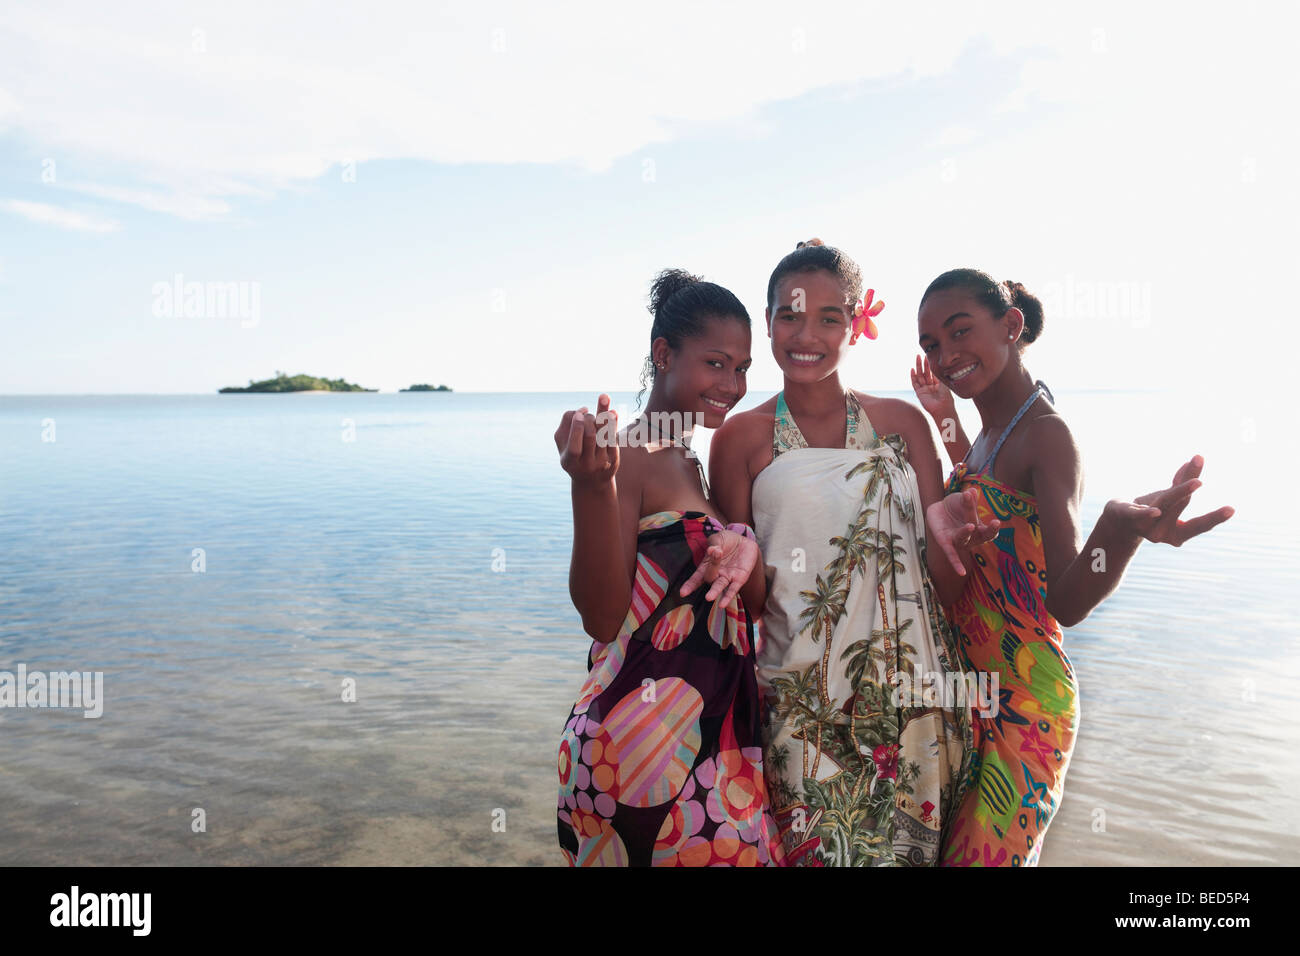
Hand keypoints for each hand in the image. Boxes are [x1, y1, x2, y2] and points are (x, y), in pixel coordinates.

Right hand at [555, 394, 618, 486]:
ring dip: (603, 416)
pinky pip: (614, 438)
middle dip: (588, 419)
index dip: (576, 428)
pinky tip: (613, 412)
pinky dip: (613, 423)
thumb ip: (566, 426)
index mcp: (569, 461)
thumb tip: (582, 410)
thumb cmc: (574, 456)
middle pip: (590, 436)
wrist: (591, 482)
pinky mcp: (613, 459)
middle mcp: (586, 464)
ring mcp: (602, 463)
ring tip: (604, 396)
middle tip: (587, 414)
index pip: (574, 446)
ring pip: (604, 436)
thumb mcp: (563, 445)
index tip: (579, 412)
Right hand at [679, 529, 758, 604]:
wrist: (744, 541)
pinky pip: (733, 589)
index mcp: (707, 566)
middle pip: (709, 578)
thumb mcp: (718, 539)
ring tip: (709, 597)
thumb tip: (712, 550)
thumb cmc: (727, 541)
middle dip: (707, 576)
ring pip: (719, 586)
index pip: (696, 577)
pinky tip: (723, 604)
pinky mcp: (739, 579)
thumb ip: (714, 543)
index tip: (682, 593)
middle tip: (708, 573)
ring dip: (714, 592)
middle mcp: (716, 574)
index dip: (690, 585)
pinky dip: (728, 596)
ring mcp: (727, 578)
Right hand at [910, 355, 955, 420]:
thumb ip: (941, 375)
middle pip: (925, 373)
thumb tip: (940, 365)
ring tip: (917, 358)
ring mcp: (924, 389)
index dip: (930, 365)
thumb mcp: (945, 383)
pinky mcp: (919, 393)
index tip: (929, 356)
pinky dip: (913, 377)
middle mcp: (930, 386)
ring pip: (920, 376)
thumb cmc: (947, 398)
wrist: (943, 408)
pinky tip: (912, 369)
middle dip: (923, 364)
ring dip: (918, 367)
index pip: (932, 373)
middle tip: (921, 355)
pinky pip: (914, 384)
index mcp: (938, 384)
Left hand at [926, 487, 1000, 575]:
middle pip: (981, 536)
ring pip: (964, 539)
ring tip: (970, 525)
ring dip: (967, 533)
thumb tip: (972, 491)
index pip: (990, 532)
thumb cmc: (957, 506)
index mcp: (980, 528)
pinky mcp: (945, 542)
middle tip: (995, 522)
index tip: (997, 521)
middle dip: (988, 530)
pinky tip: (961, 572)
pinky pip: (951, 554)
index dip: (994, 528)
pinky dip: (956, 563)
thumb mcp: (963, 500)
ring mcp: (958, 540)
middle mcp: (972, 538)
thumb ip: (968, 499)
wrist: (939, 509)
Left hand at [1107, 455, 1233, 545]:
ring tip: (1196, 482)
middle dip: (1191, 487)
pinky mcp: (1125, 516)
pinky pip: (1136, 512)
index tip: (1232, 509)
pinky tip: (1155, 512)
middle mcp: (1162, 533)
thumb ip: (1180, 483)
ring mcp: (1144, 525)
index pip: (1199, 525)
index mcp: (1177, 534)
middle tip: (1204, 472)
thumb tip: (1196, 459)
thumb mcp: (1167, 498)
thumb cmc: (1149, 510)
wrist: (1116, 522)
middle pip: (1181, 504)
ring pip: (1165, 501)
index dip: (1215, 518)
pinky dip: (1146, 512)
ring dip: (1180, 490)